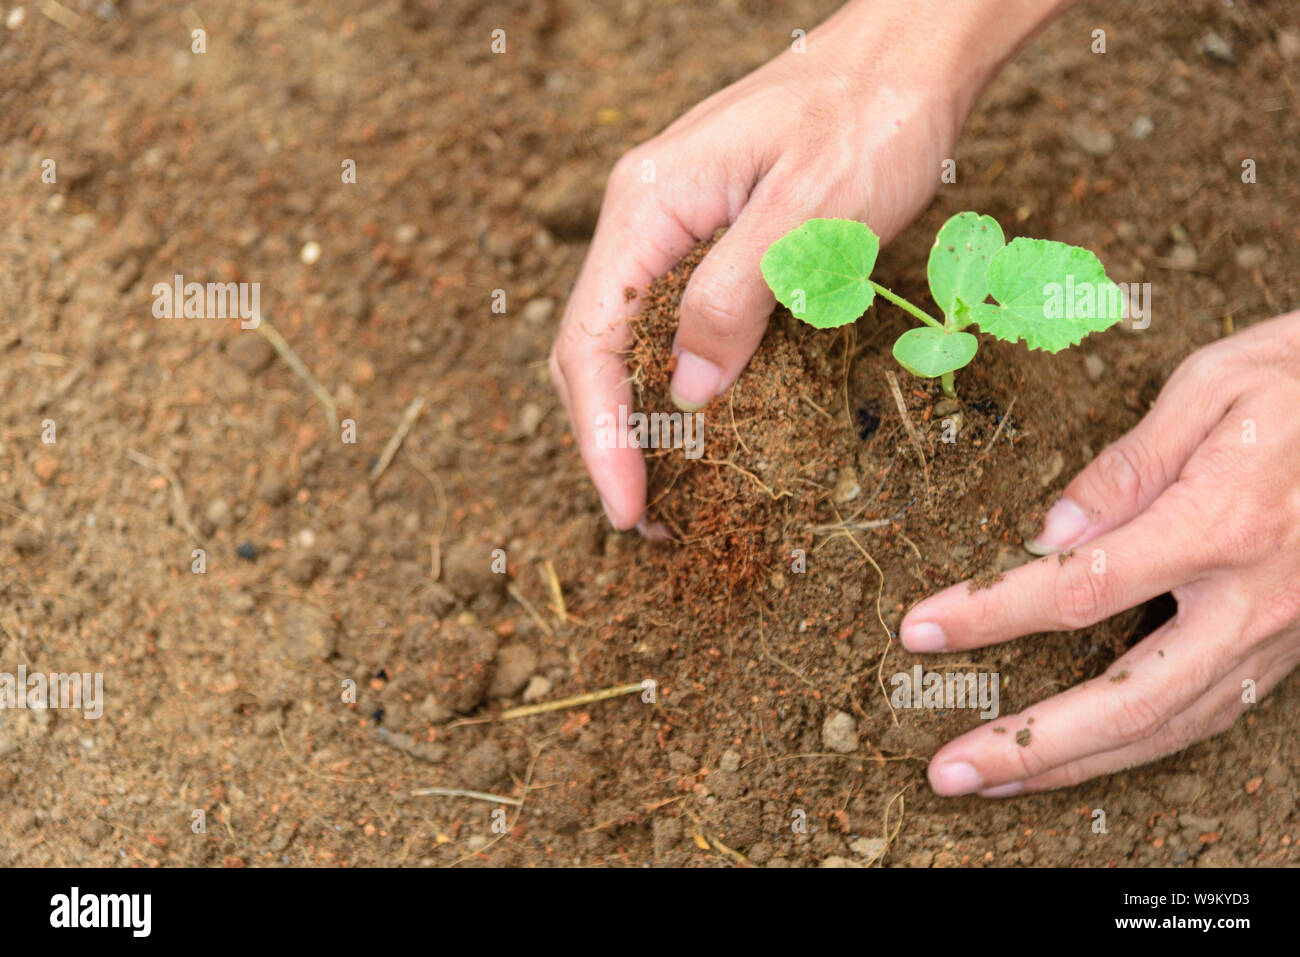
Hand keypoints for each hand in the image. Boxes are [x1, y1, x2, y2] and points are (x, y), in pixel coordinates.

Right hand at [549, 0, 1051, 529]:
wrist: (912, 58)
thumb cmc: (870, 118)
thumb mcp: (807, 215)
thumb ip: (734, 300)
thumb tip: (686, 394)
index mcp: (647, 208)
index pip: (591, 340)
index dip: (601, 434)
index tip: (625, 505)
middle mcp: (645, 220)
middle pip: (594, 349)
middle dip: (612, 440)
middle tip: (644, 517)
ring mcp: (676, 229)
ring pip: (630, 342)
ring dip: (641, 421)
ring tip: (666, 491)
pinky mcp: (713, 241)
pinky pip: (676, 324)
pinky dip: (679, 386)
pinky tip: (703, 427)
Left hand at [902, 311, 1299, 795]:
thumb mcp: (1213, 388)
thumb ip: (1127, 467)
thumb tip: (1051, 536)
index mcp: (1223, 525)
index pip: (1081, 589)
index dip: (992, 616)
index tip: (921, 630)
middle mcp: (1255, 599)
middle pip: (1127, 701)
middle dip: (1030, 746)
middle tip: (948, 770)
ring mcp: (1279, 633)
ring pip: (1170, 727)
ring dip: (1077, 763)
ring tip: (997, 779)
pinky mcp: (1289, 645)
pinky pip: (1207, 713)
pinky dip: (1139, 744)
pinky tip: (1087, 753)